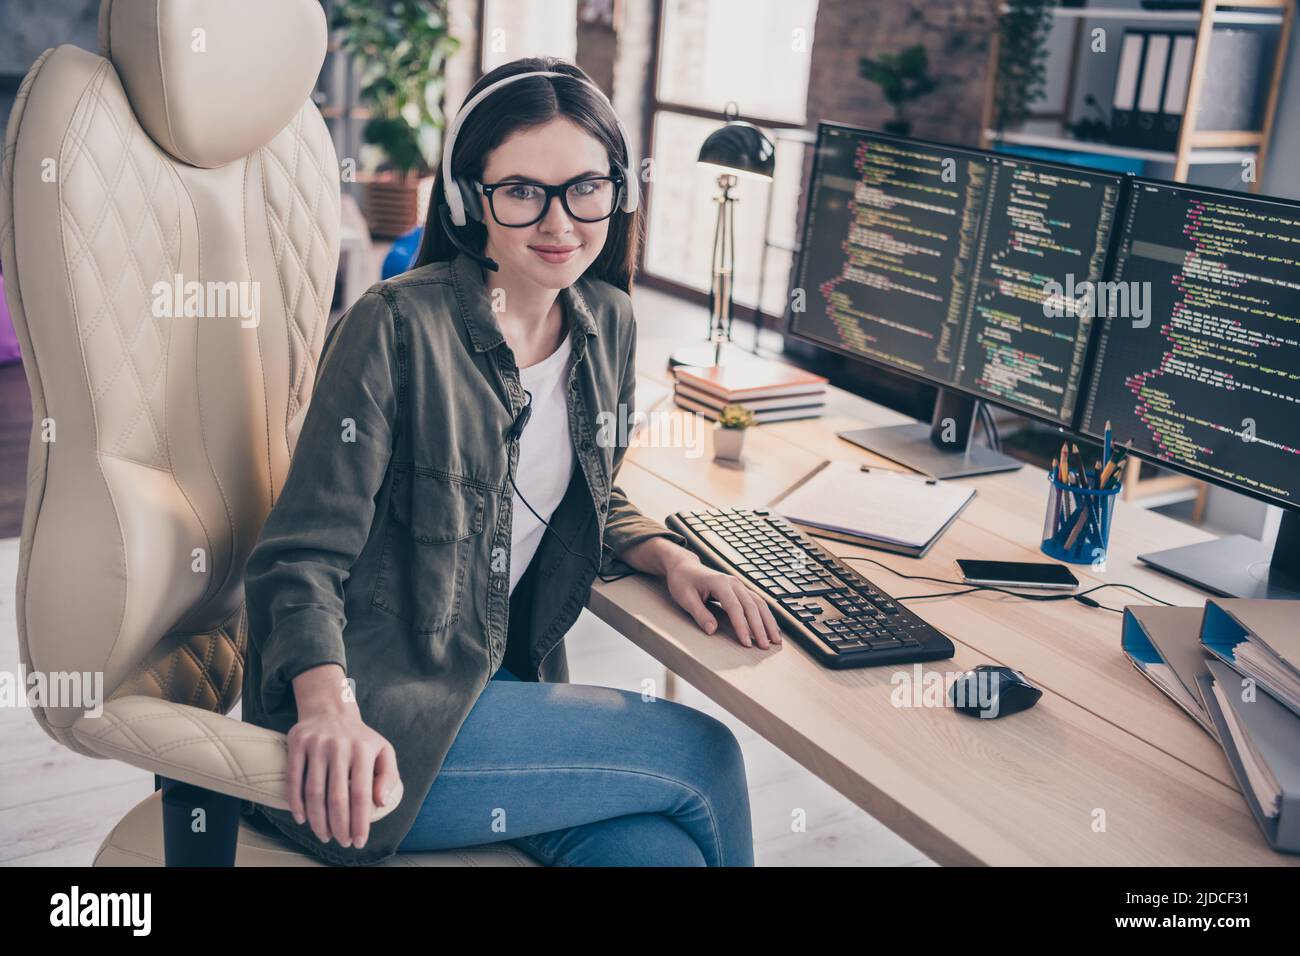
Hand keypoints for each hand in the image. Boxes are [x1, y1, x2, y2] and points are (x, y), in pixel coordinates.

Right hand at [287, 665, 400, 849]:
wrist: (331, 709)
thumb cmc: (360, 738)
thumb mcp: (383, 750)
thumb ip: (388, 776)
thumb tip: (380, 802)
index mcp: (363, 749)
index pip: (361, 794)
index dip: (359, 821)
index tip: (358, 841)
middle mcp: (340, 746)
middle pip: (336, 797)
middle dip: (339, 826)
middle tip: (342, 842)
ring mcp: (317, 744)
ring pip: (313, 792)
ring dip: (318, 820)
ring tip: (325, 835)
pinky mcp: (297, 743)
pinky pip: (293, 779)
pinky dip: (295, 802)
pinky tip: (302, 818)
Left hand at [664, 554, 782, 648]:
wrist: (684, 566)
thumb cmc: (682, 581)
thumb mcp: (684, 598)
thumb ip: (699, 614)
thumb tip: (712, 630)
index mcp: (719, 583)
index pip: (734, 607)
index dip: (742, 626)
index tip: (746, 643)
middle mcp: (733, 582)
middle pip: (751, 606)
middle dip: (760, 628)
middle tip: (765, 647)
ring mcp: (739, 585)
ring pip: (759, 603)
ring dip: (768, 622)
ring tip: (775, 640)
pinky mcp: (740, 590)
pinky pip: (757, 602)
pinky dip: (766, 616)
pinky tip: (771, 628)